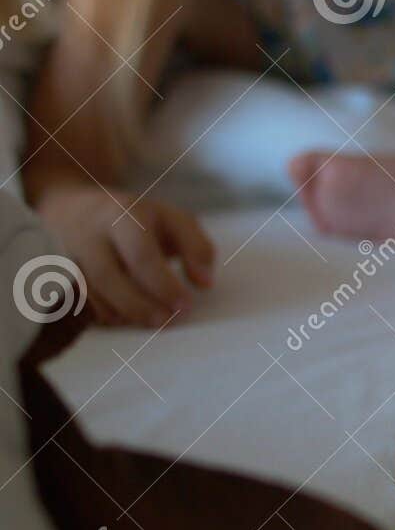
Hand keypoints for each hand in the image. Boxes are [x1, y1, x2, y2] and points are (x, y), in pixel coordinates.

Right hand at [34, 183, 214, 326]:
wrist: (74, 207)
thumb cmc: (138, 219)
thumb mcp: (174, 220)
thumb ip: (197, 248)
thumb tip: (204, 283)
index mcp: (125, 215)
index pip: (141, 255)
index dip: (164, 285)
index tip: (186, 306)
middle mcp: (91, 235)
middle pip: (109, 277)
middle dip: (140, 305)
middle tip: (168, 320)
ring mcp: (68, 255)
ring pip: (88, 293)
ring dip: (121, 313)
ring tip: (150, 321)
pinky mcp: (56, 275)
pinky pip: (74, 302)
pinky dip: (101, 315)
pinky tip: (124, 318)